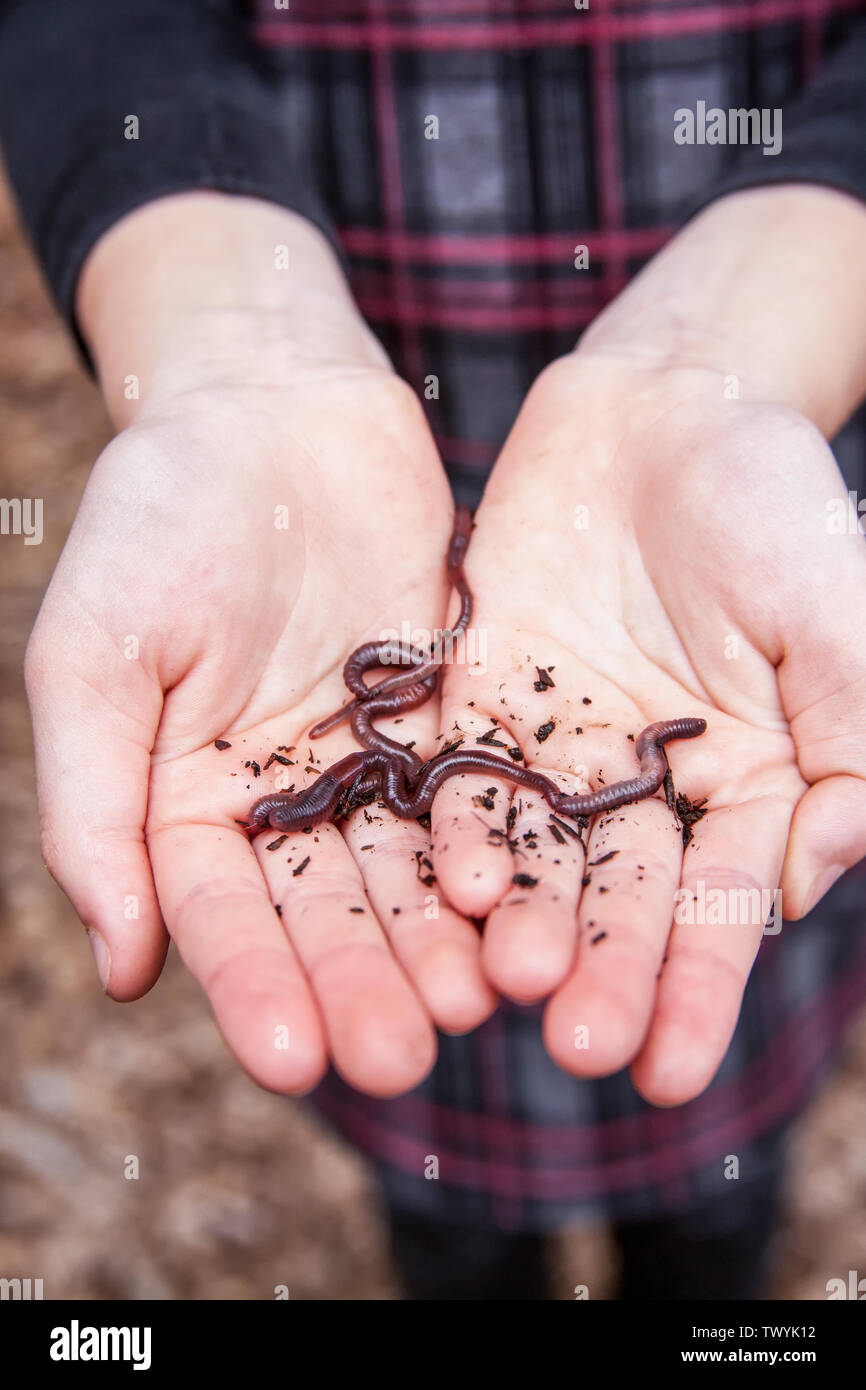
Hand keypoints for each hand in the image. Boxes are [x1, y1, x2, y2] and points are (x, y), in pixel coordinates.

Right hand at [26, 195, 494, 1099]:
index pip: (220, 913)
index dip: (251, 986)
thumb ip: (94, 805)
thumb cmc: (158, 516)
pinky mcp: (445, 719)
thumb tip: (122, 968)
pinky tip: (523, 910)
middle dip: (360, 984)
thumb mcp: (96, 649)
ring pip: (409, 871)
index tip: (289, 1062)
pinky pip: (472, 797)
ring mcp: (369, 764)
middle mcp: (282, 800)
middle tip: (406, 1061)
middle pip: (325, 910)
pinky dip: (493, 855)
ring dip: (438, 944)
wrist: (271, 406)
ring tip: (478, 1009)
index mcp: (185, 799)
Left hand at [428, 351, 865, 1104]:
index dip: (696, 990)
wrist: (671, 405)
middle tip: (579, 1050)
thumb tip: (815, 874)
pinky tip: (450, 885)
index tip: (668, 1075)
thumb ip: (852, 745)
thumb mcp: (843, 620)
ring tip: (509, 985)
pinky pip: (464, 775)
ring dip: (525, 921)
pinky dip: (457, 827)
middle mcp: (644, 788)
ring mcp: (556, 748)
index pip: (717, 908)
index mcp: (743, 786)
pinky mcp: (480, 699)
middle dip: (605, 972)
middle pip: (618, 898)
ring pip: (537, 853)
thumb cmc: (777, 507)